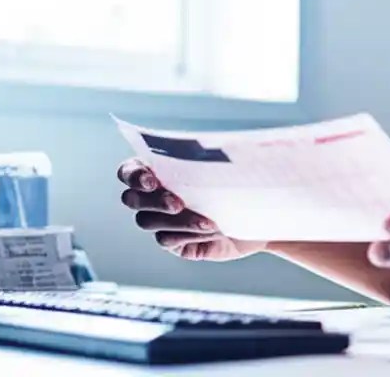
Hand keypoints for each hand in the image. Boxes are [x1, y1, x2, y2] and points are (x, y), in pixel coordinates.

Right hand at [116, 158, 265, 261]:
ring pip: (148, 221)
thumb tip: (205, 147)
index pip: (129, 172)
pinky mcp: (175, 242)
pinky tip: (211, 230)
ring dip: (177, 220)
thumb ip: (205, 156)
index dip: (133, 176)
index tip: (151, 179)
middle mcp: (154, 196)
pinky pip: (167, 239)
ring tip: (207, 221)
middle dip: (154, 200)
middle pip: (132, 199)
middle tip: (178, 203)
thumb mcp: (225, 165)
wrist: (260, 213)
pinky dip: (188, 234)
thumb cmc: (239, 182)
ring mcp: (162, 221)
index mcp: (159, 170)